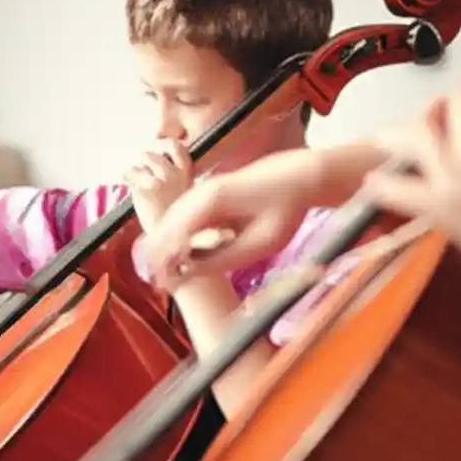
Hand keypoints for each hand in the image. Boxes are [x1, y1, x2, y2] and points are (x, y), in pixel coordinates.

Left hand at [125, 139, 193, 233]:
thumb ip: (176, 176)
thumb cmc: (176, 218)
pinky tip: (132, 188)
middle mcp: (174, 174)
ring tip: (140, 184)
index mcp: (187, 173)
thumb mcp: (186, 193)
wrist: (170, 241)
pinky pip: (129, 175)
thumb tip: (160, 161)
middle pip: (152, 155)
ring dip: (136, 172)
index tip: (159, 148)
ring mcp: (158, 181)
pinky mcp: (143, 189)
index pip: (175, 146)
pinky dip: (128, 179)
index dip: (164, 144)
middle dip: (146, 161)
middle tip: (145, 173)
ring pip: (139, 165)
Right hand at [141, 150, 315, 288]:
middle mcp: (202, 191)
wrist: (299, 176)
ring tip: (166, 271)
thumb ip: (224, 258)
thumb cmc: (285, 211)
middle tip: (160, 282)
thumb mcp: (260, 243)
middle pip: (167, 223)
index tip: (162, 284)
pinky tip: (180, 251)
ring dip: (167, 241)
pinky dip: (178, 232)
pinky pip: (185, 213)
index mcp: (211, 201)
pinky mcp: (211, 191)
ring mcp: (205, 188)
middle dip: (160, 251)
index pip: (173, 232)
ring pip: (173, 216)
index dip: (164, 259)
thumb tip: (189, 270)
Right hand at [363, 80, 460, 272]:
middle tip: (397, 135)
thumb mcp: (457, 233)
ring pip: (455, 102)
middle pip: (418, 129)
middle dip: (398, 129)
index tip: (371, 178)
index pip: (389, 185)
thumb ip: (432, 205)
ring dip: (441, 103)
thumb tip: (418, 182)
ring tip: (438, 114)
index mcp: (438, 206)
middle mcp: (455, 174)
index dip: (375, 181)